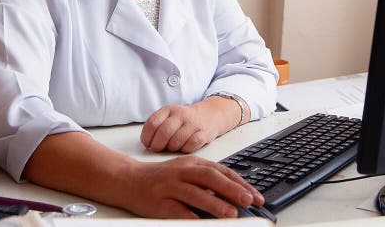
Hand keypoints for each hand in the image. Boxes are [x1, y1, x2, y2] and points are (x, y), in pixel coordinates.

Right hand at [124, 155, 263, 218]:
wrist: (128, 179)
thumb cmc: (162, 178)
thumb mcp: (187, 173)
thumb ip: (208, 181)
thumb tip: (236, 194)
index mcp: (193, 163)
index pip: (221, 171)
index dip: (240, 183)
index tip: (256, 195)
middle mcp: (182, 172)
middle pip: (210, 177)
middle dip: (231, 189)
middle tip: (249, 200)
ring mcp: (170, 186)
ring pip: (195, 193)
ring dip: (214, 203)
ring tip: (231, 213)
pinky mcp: (158, 202)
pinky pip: (176, 210)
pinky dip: (190, 216)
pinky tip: (201, 222)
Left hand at [141, 98, 239, 152]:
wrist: (210, 115)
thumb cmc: (184, 120)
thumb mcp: (169, 116)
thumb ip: (157, 126)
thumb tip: (147, 143)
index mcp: (168, 109)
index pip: (152, 123)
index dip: (147, 137)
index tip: (147, 143)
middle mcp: (180, 114)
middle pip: (163, 133)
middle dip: (158, 146)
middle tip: (158, 149)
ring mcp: (193, 123)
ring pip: (176, 141)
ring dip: (172, 149)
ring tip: (172, 147)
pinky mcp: (204, 133)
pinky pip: (190, 145)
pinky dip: (185, 150)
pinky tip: (184, 147)